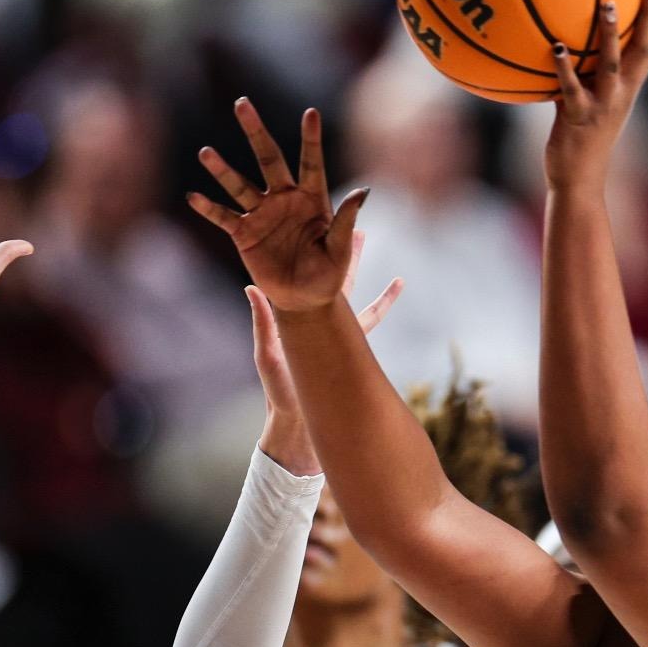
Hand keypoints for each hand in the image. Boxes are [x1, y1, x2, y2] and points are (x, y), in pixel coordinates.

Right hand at [190, 101, 368, 315]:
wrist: (305, 300)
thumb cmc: (328, 274)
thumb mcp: (340, 250)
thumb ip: (346, 220)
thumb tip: (364, 191)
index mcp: (312, 198)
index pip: (311, 163)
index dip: (310, 139)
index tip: (311, 113)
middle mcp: (284, 199)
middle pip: (268, 158)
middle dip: (255, 132)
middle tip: (242, 104)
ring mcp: (262, 213)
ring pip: (239, 184)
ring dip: (222, 170)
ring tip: (206, 153)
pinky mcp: (244, 233)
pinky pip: (224, 217)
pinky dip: (209, 208)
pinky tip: (193, 197)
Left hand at [246, 230, 403, 475]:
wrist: (299, 424)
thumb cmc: (278, 394)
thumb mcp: (267, 355)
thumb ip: (264, 324)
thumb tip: (250, 287)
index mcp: (296, 319)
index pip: (302, 280)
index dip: (308, 255)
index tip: (311, 230)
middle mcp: (317, 321)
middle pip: (329, 278)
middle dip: (337, 250)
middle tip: (345, 222)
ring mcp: (336, 333)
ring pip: (352, 290)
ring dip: (357, 265)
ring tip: (364, 239)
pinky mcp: (352, 347)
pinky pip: (370, 319)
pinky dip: (384, 302)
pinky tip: (397, 286)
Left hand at [545, 0, 647, 191]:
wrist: (579, 182)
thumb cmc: (582, 142)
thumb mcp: (592, 104)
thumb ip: (587, 75)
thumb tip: (568, 43)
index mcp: (628, 89)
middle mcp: (621, 94)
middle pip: (642, 50)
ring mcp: (601, 105)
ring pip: (610, 65)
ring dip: (609, 34)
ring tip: (608, 4)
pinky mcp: (577, 117)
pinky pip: (570, 88)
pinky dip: (564, 68)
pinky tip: (556, 47)